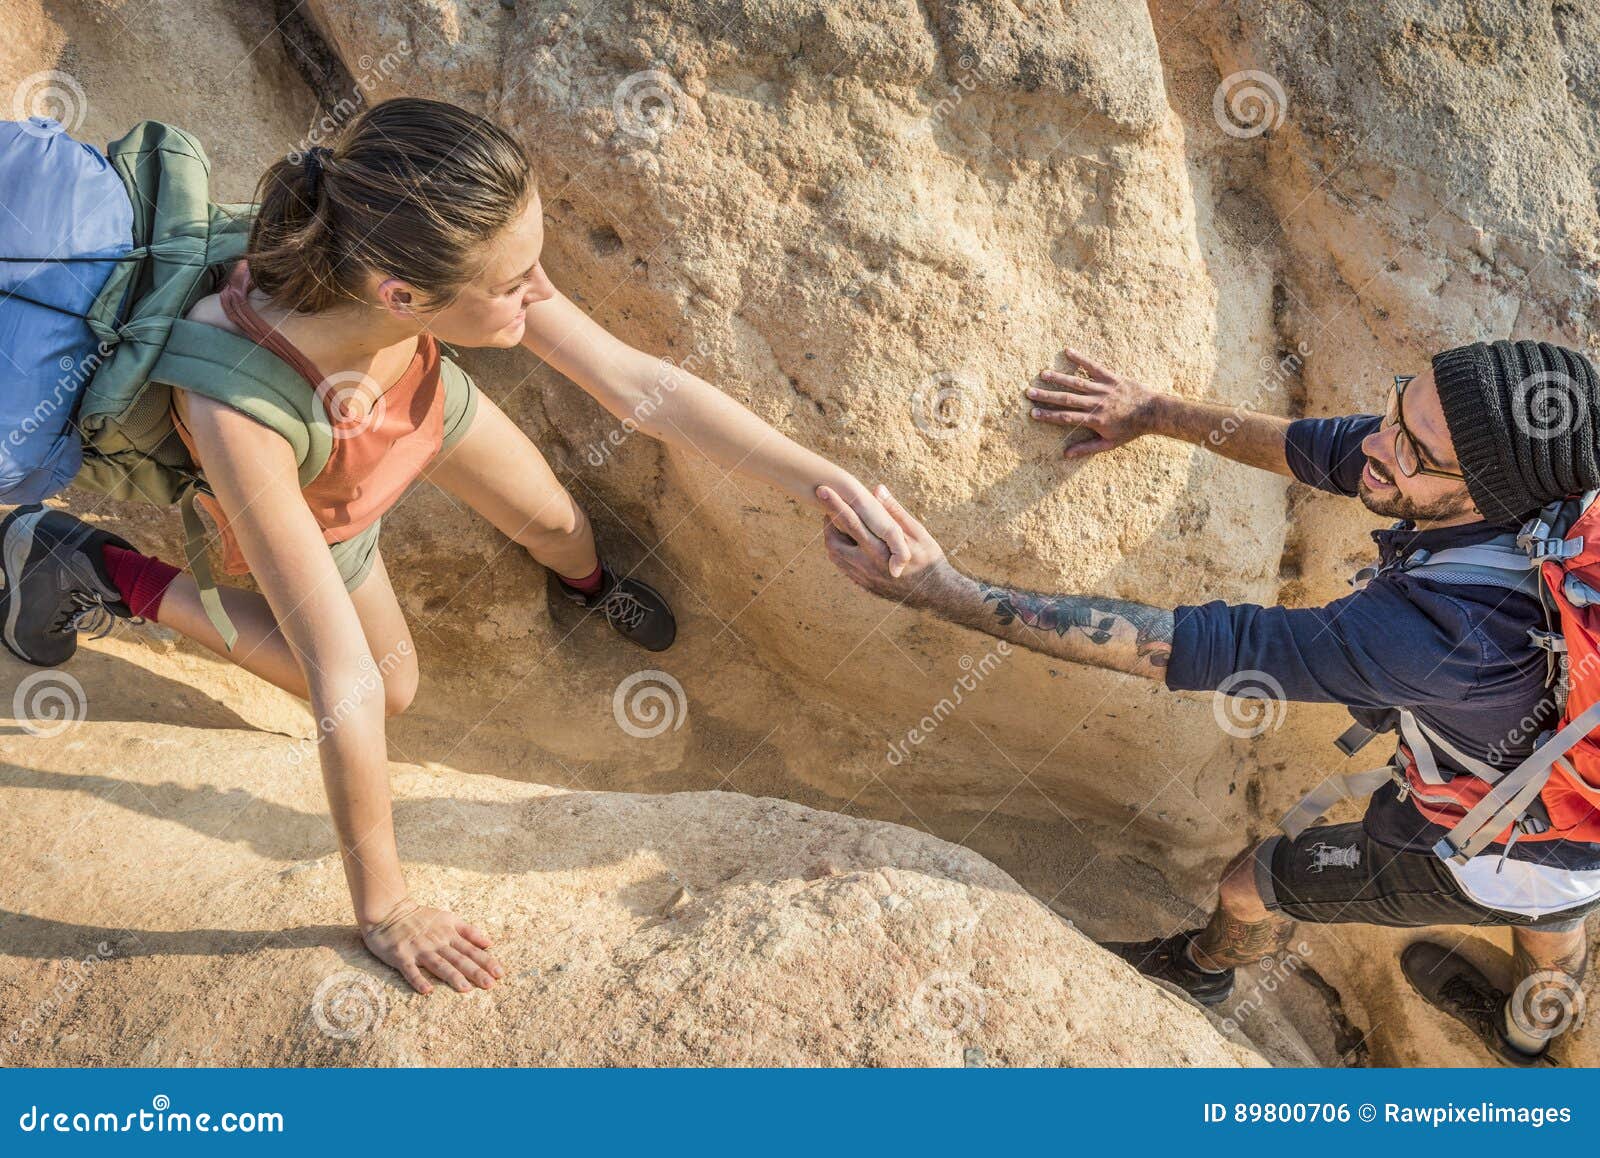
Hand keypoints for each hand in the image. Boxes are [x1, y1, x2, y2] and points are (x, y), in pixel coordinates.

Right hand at [360, 897, 503, 994]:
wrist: (388, 912)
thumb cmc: (421, 918)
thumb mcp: (448, 918)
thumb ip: (469, 931)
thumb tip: (490, 943)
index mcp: (448, 933)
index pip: (471, 949)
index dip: (486, 961)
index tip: (500, 973)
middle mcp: (436, 942)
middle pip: (459, 958)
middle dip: (475, 972)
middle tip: (490, 985)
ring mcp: (419, 949)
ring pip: (439, 964)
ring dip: (452, 976)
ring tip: (465, 989)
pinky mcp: (400, 956)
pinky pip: (410, 970)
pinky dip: (418, 980)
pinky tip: (426, 991)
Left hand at [819, 483, 949, 604]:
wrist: (934, 595)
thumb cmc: (929, 559)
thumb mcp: (918, 533)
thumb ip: (894, 512)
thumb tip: (878, 489)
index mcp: (879, 550)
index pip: (851, 522)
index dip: (835, 504)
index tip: (822, 490)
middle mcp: (866, 565)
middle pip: (833, 541)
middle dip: (828, 523)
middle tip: (833, 509)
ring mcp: (863, 578)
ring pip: (835, 555)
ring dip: (832, 537)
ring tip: (839, 523)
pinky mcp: (864, 585)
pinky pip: (842, 566)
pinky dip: (840, 551)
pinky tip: (848, 542)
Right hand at [1026, 345, 1157, 458]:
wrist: (1153, 413)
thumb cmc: (1130, 430)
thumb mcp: (1110, 444)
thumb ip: (1087, 448)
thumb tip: (1065, 454)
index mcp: (1095, 420)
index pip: (1066, 418)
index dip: (1048, 416)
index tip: (1033, 413)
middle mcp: (1097, 403)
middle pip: (1067, 399)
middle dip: (1047, 396)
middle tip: (1029, 392)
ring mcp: (1104, 389)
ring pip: (1077, 383)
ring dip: (1059, 378)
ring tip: (1042, 373)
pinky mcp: (1112, 378)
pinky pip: (1094, 367)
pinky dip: (1081, 359)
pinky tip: (1068, 351)